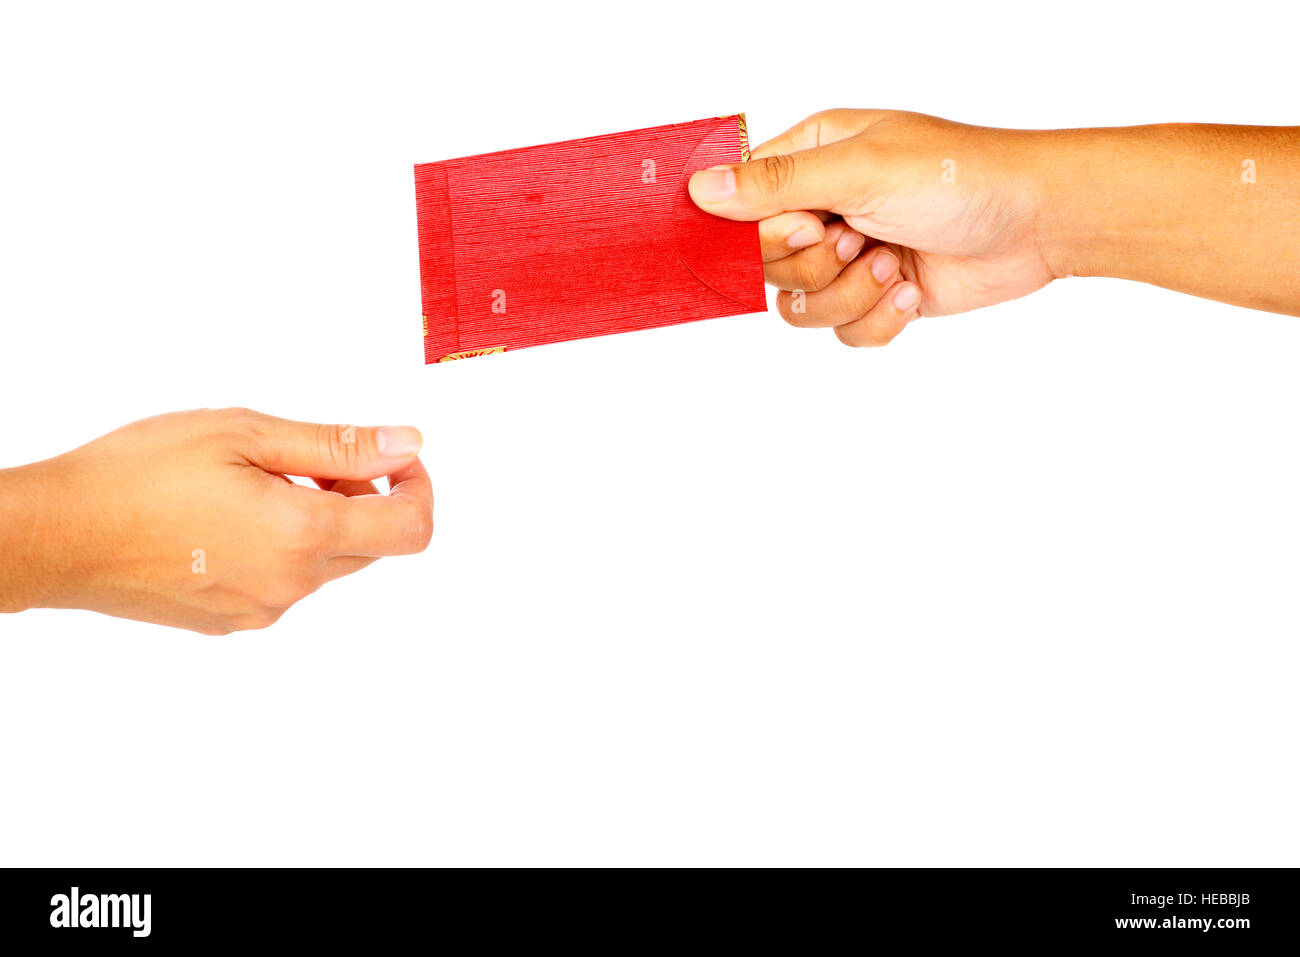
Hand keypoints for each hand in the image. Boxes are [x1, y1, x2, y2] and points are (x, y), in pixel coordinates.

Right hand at [0, 409, 433, 633]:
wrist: (57, 535)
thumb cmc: (138, 475)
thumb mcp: (245, 434)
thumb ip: (336, 444)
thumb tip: (406, 445)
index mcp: (304, 536)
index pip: (410, 528)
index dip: (418, 487)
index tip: (395, 457)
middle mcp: (292, 584)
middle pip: (370, 544)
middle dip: (361, 496)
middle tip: (308, 457)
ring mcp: (262, 609)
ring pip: (325, 564)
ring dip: (317, 521)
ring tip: (254, 483)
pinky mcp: (232, 621)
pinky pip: (284, 582)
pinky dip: (280, 547)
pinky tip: (228, 518)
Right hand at [693, 112, 1299, 338]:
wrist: (1037, 224)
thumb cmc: (960, 176)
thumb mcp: (858, 170)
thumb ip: (775, 184)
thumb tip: (700, 188)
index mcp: (811, 160)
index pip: (740, 206)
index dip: (759, 232)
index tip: (804, 227)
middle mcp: (823, 207)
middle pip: (766, 265)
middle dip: (815, 264)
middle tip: (859, 238)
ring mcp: (849, 256)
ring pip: (800, 306)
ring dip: (848, 296)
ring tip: (893, 265)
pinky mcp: (875, 296)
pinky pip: (841, 333)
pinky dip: (876, 321)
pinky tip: (910, 291)